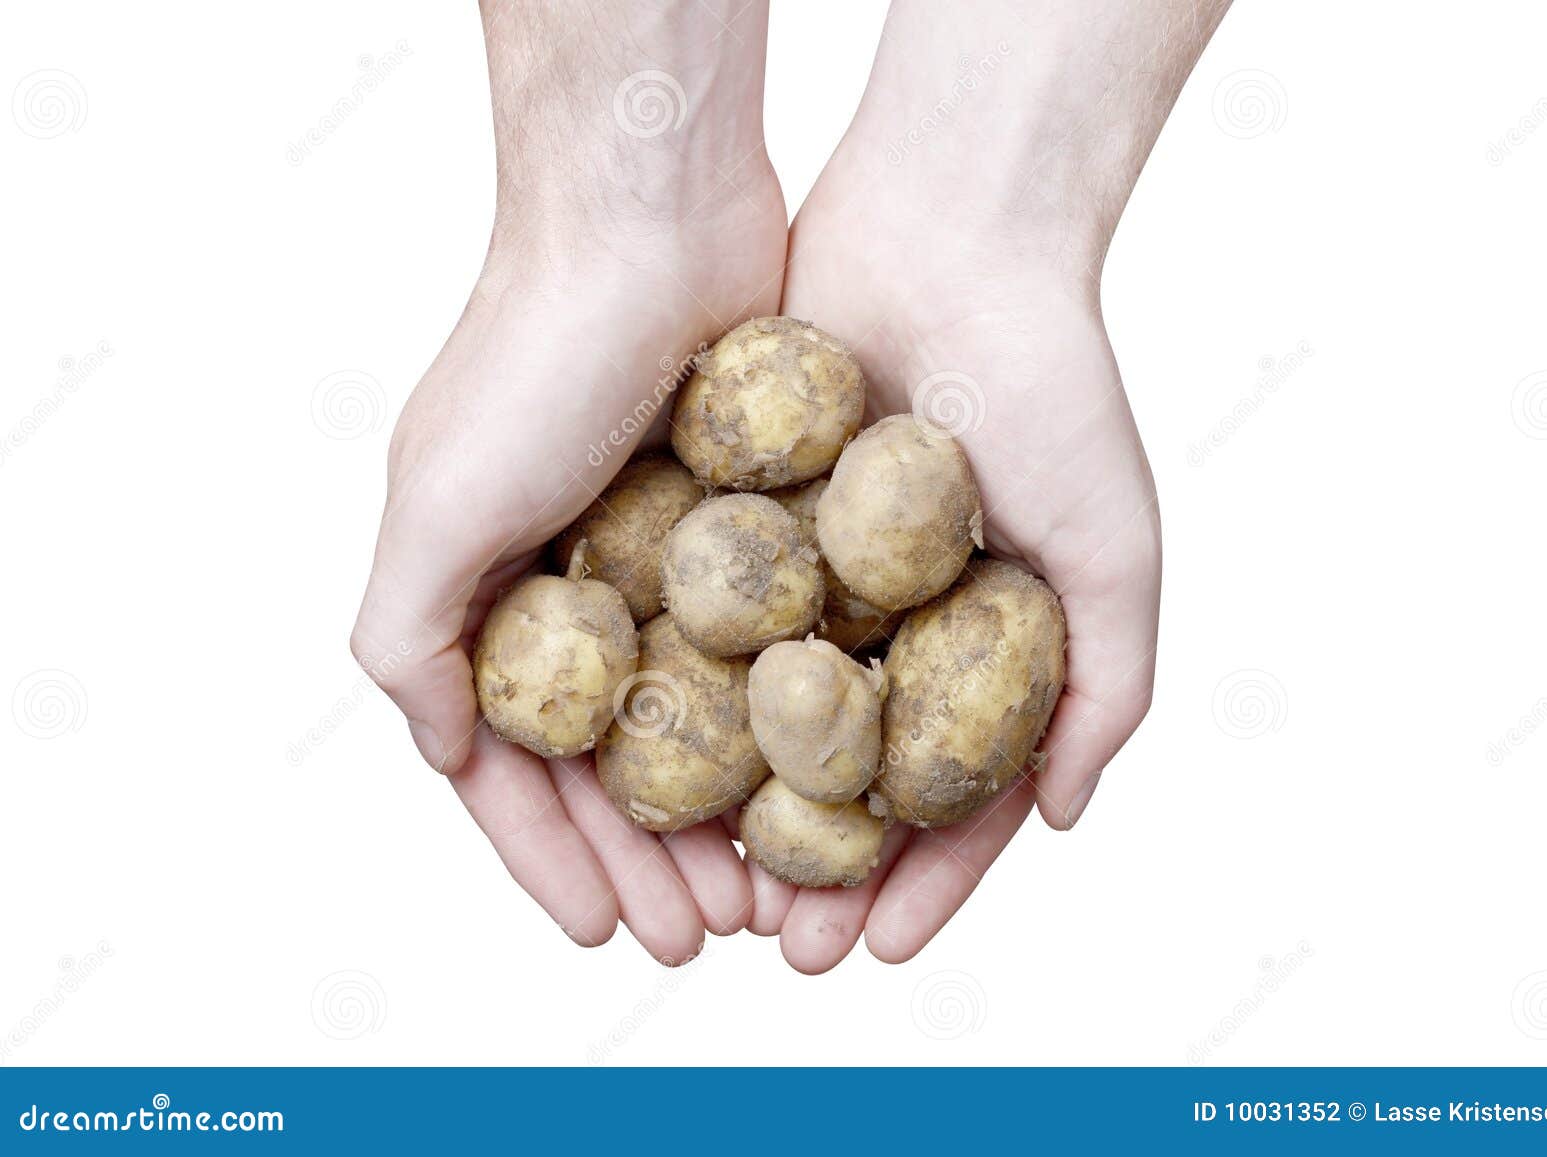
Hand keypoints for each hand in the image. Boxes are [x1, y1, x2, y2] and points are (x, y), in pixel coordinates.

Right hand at [350, 0, 786, 961]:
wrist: (653, 214)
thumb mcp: (440, 501)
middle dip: (651, 858)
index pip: (513, 765)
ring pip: (695, 724)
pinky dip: (779, 726)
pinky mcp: (742, 525)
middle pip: (612, 761)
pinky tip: (819, 785)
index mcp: (486, 594)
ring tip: (769, 891)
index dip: (552, 859)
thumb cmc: (533, 354)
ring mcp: (658, 560)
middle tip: (708, 937)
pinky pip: (759, 653)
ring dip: (721, 813)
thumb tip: (444, 753)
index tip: (602, 937)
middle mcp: (569, 585)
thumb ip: (411, 634)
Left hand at [745, 0, 1224, 969]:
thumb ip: (1104, 690)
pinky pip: (697, 624)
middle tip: (777, 947)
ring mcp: (805, 570)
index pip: (946, 792)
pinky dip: (676, 699)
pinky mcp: (732, 513)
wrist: (953, 231)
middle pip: (841, 774)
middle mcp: (886, 617)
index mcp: (978, 643)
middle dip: (812, 867)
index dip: (917, 881)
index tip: (875, 954)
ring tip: (702, 890)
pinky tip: (641, 770)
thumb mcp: (1112, 552)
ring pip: (757, 718)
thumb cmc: (1055, 386)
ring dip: (734, 810)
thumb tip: (1058, 822)